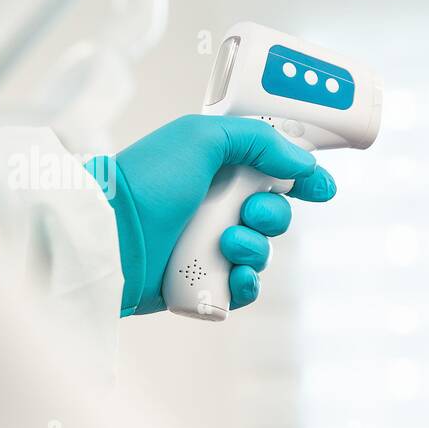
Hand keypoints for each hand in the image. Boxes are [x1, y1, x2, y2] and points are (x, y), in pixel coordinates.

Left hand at [85, 114, 335, 315]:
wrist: (108, 236)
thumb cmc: (146, 182)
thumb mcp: (202, 138)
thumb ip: (259, 140)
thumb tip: (303, 161)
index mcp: (216, 169)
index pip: (273, 172)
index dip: (301, 180)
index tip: (321, 189)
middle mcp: (214, 206)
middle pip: (274, 214)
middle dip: (272, 215)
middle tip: (249, 213)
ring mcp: (208, 246)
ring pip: (262, 253)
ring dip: (255, 249)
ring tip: (226, 245)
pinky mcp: (201, 282)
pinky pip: (244, 289)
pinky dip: (246, 285)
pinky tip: (234, 277)